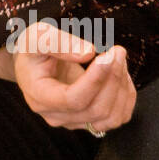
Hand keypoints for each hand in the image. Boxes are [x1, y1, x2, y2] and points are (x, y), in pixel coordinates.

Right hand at [10, 21, 135, 133]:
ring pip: (110, 117)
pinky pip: (117, 117)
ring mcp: (74, 122)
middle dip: (113, 78)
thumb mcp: (37, 37)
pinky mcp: (90, 121)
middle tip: (117, 50)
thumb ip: (59, 43)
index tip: (107, 55)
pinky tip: (120, 74)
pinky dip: (126, 96)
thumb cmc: (33, 49)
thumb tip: (88, 52)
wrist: (32, 64)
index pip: (73, 99)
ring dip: (122, 87)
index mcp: (39, 96)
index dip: (95, 80)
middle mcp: (56, 116)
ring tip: (118, 60)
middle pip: (95, 109)